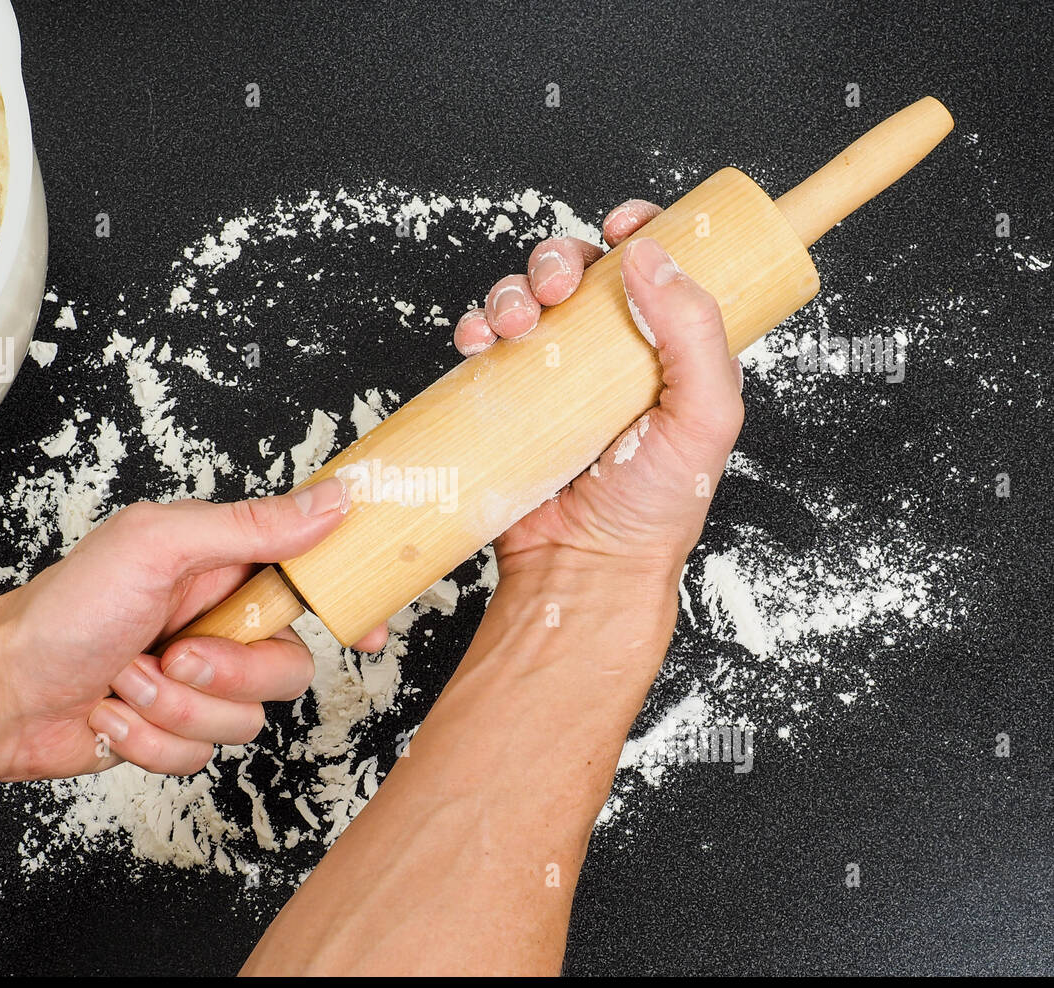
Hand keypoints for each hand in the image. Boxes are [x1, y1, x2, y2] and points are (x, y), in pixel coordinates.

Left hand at [0, 480, 385, 781]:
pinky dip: (149, 739)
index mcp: (223, 570)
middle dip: (228, 674)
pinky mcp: (176, 731)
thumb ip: (252, 526)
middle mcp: (219, 626)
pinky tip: (111, 713)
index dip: (346, 605)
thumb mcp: (160, 545)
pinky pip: (202, 754)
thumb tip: (332, 500)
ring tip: (124, 679)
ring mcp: (199, 683)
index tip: (371, 631)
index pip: (310, 580)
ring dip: (174, 708)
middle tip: (175, 654)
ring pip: (247, 720)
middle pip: (289, 667)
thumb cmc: (65, 607)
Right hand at [453, 199, 743, 585]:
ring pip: (527, 300)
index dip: (640, 233)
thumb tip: (651, 257)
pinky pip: (486, 347)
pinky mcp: (509, 403)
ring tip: (512, 324)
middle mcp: (612, 357)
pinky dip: (475, 329)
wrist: (583, 568)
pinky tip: (477, 344)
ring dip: (512, 292)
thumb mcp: (704, 417)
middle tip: (555, 288)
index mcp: (670, 350)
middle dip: (559, 261)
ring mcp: (556, 378)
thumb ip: (695, 333)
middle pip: (581, 272)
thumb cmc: (654, 508)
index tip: (623, 227)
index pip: (658, 267)